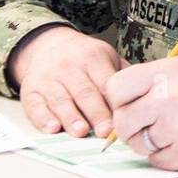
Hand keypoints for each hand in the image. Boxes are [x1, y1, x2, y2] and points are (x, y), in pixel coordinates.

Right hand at [8, 25, 123, 137]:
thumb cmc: (85, 58)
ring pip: (60, 100)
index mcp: (93, 58)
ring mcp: (48, 79)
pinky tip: (51, 128)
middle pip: (84, 93)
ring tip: (81, 132)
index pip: (106, 83)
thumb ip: (123, 75)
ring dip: (71, 117)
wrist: (48, 45)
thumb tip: (147, 95)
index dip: (114, 102)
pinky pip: (35, 106)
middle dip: (96, 113)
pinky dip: (42, 118)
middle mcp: (69, 67)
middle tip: (105, 132)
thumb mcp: (106, 57)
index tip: (124, 119)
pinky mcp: (30, 91)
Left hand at [105, 56, 177, 171]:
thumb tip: (116, 101)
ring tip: (172, 129)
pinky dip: (166, 154)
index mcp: (163, 75)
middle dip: (130, 124)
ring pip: (137, 144)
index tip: (132, 101)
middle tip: (147, 121)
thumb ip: (148, 80)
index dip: (121, 97)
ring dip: (148, 140)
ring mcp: (173, 131)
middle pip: (121, 121)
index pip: (115, 88)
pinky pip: (156, 160)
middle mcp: (166, 101)